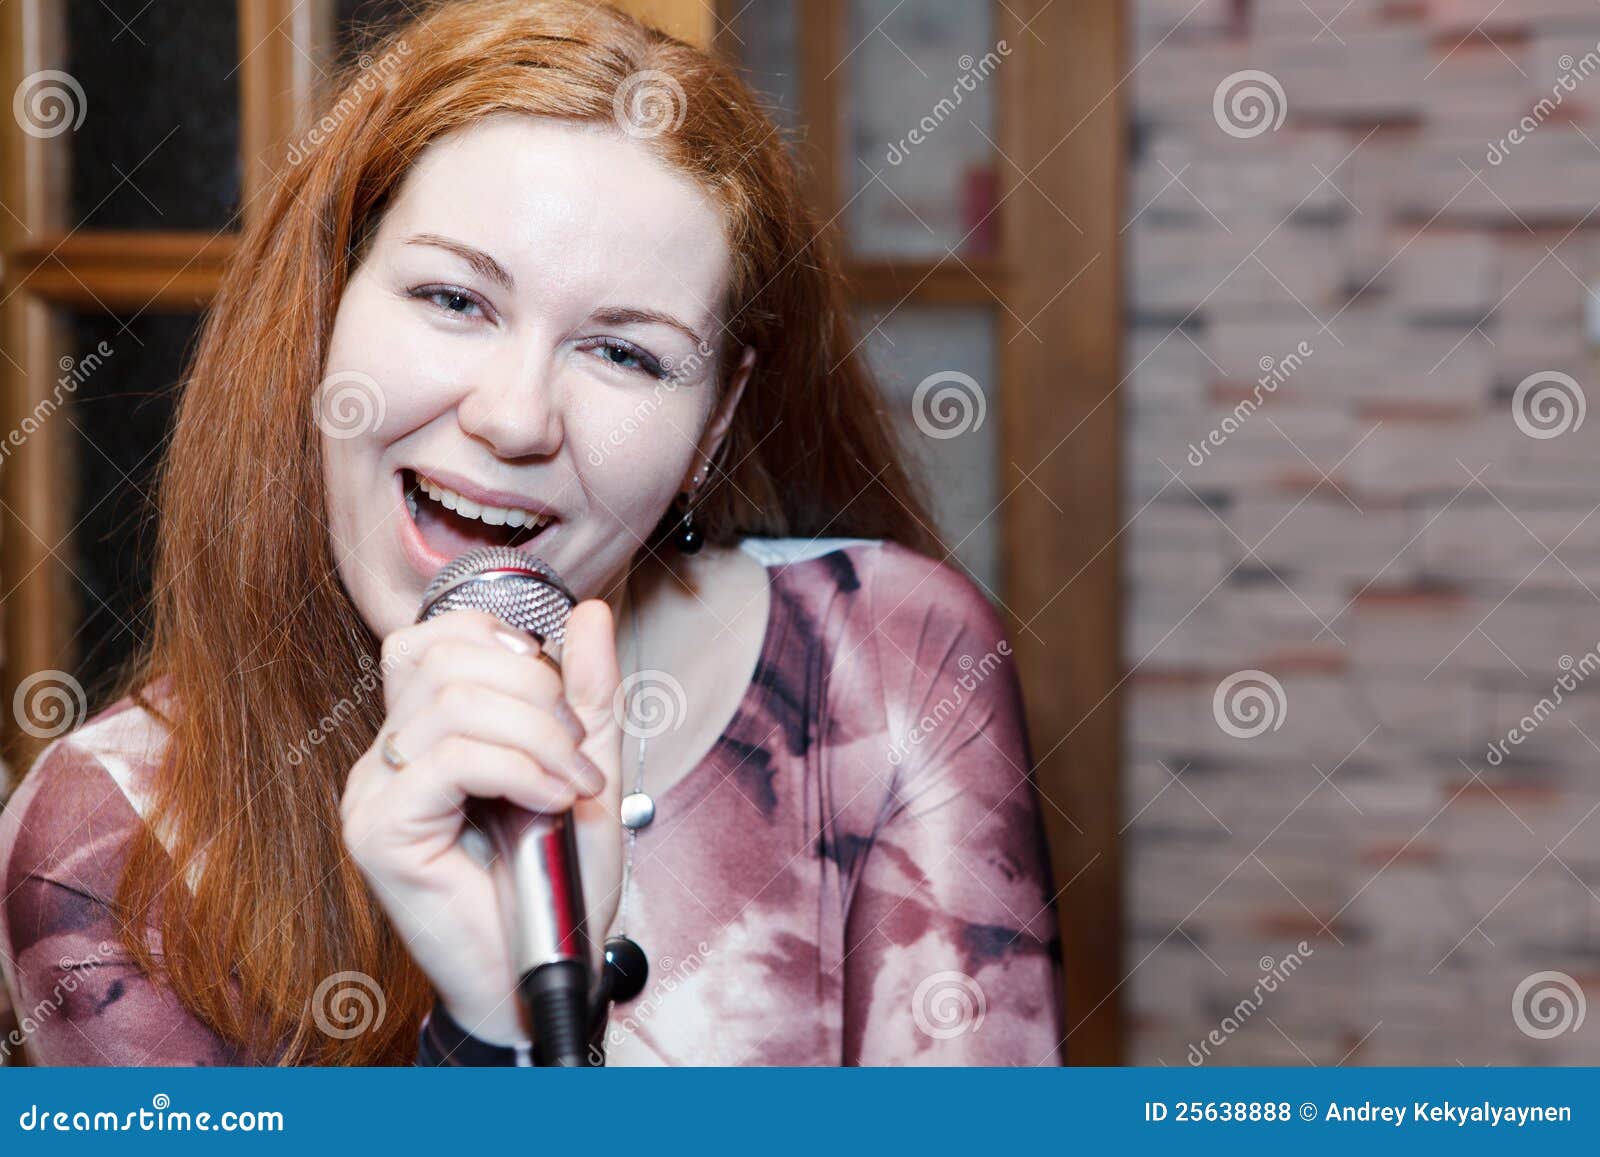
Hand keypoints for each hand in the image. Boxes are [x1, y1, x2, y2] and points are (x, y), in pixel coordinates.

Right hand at [340, 601, 624, 1044]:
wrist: (543, 975)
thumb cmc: (555, 885)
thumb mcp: (585, 770)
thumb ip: (588, 693)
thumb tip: (589, 611)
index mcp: (424, 734)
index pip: (434, 637)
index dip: (500, 640)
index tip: (559, 693)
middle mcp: (387, 758)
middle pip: (446, 658)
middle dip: (536, 690)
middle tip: (577, 752)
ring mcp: (374, 794)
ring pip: (454, 705)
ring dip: (539, 736)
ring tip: (572, 785)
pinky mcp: (381, 832)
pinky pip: (451, 760)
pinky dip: (519, 769)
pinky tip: (551, 801)